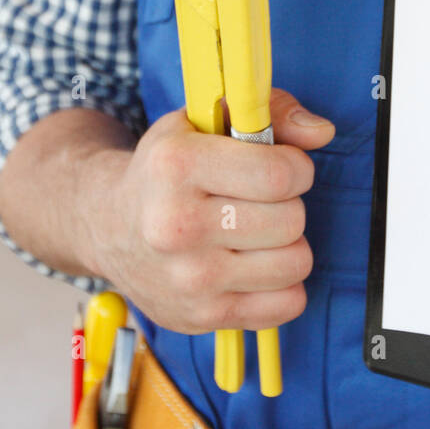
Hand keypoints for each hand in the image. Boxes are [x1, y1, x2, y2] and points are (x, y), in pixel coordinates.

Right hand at [96, 88, 334, 333]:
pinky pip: (287, 305)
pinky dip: (282, 285)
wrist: (107, 225)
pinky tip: (253, 266)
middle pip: (291, 221)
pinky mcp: (201, 317)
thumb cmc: (169, 168)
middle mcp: (176, 227)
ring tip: (256, 233)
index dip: (296, 168)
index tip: (282, 168)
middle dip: (288, 205)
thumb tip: (322, 132)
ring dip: (287, 245)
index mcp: (176, 166)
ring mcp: (188, 280)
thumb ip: (274, 111)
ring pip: (295, 263)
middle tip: (259, 202)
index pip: (278, 176)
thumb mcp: (207, 119)